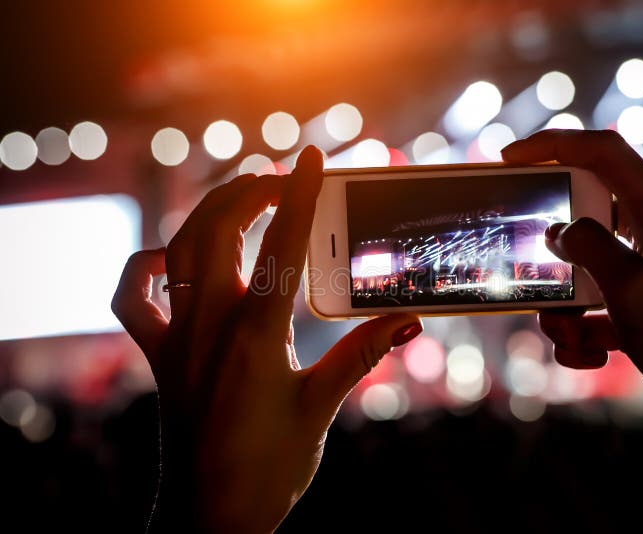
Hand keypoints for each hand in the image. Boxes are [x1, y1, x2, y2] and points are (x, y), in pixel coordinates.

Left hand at [112, 146, 422, 531]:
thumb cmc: (268, 469)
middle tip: (284, 177)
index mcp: (255, 335)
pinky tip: (171, 257)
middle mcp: (208, 325)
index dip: (300, 195)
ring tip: (244, 199)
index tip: (312, 158)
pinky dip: (147, 266)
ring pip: (179, 249)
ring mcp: (176, 338)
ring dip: (210, 213)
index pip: (282, 246)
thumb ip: (362, 355)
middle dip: (251, 190)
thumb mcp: (321, 409)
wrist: (209, 516)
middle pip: (218, 229)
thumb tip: (407, 319)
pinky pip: (133, 299)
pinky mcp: (159, 356)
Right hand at [502, 130, 642, 473]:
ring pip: (578, 268)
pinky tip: (590, 355)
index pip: (604, 154)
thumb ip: (588, 246)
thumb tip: (556, 231)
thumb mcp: (630, 287)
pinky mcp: (636, 305)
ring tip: (570, 336)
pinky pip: (588, 305)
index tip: (511, 156)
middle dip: (550, 253)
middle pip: (581, 218)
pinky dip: (578, 331)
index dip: (555, 145)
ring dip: (561, 305)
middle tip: (527, 270)